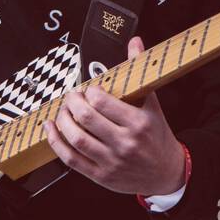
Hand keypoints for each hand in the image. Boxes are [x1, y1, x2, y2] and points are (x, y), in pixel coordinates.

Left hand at [43, 36, 186, 196]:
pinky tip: (52, 129)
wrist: (166, 174)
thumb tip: (134, 42)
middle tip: (71, 96)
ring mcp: (112, 162)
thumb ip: (140, 71)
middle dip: (72, 102)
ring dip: (62, 120)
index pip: (102, 102)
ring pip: (76, 139)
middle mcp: (125, 143)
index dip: (89, 91)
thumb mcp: (153, 104)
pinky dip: (56, 143)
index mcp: (139, 123)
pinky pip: (72, 159)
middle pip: (86, 118)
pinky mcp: (101, 176)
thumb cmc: (157, 137)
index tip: (89, 89)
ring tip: (63, 110)